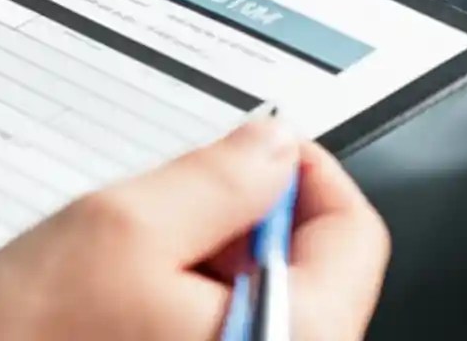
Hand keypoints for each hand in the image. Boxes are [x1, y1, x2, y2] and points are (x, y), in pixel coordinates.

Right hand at [0, 119, 389, 340]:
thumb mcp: (117, 228)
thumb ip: (214, 175)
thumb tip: (271, 144)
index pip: (352, 234)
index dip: (302, 170)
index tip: (255, 145)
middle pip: (303, 269)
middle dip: (233, 221)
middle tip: (157, 211)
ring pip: (251, 298)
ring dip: (196, 261)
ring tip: (116, 270)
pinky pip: (214, 333)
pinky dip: (175, 300)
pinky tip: (113, 304)